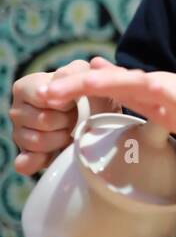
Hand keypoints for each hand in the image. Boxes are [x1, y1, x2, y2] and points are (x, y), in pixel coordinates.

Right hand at [10, 57, 121, 176]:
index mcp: (26, 87)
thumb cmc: (89, 95)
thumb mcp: (86, 77)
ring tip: (70, 132)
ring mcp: (18, 134)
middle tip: (76, 118)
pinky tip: (55, 154)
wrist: (97, 120)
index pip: (44, 98)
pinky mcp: (23, 157)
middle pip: (42, 121)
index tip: (75, 102)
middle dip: (67, 122)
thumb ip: (74, 73)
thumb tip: (63, 74)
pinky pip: (26, 163)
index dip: (66, 103)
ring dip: (61, 139)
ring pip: (37, 142)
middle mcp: (17, 109)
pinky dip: (42, 161)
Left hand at [42, 63, 175, 141]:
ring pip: (131, 83)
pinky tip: (145, 87)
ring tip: (84, 83)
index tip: (45, 93)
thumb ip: (119, 83)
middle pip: (106, 80)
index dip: (71, 87)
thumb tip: (93, 65)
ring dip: (106, 82)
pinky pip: (166, 94)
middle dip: (76, 84)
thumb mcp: (144, 95)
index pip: (97, 84)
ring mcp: (163, 89)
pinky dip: (154, 89)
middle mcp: (144, 83)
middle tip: (49, 91)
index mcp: (133, 86)